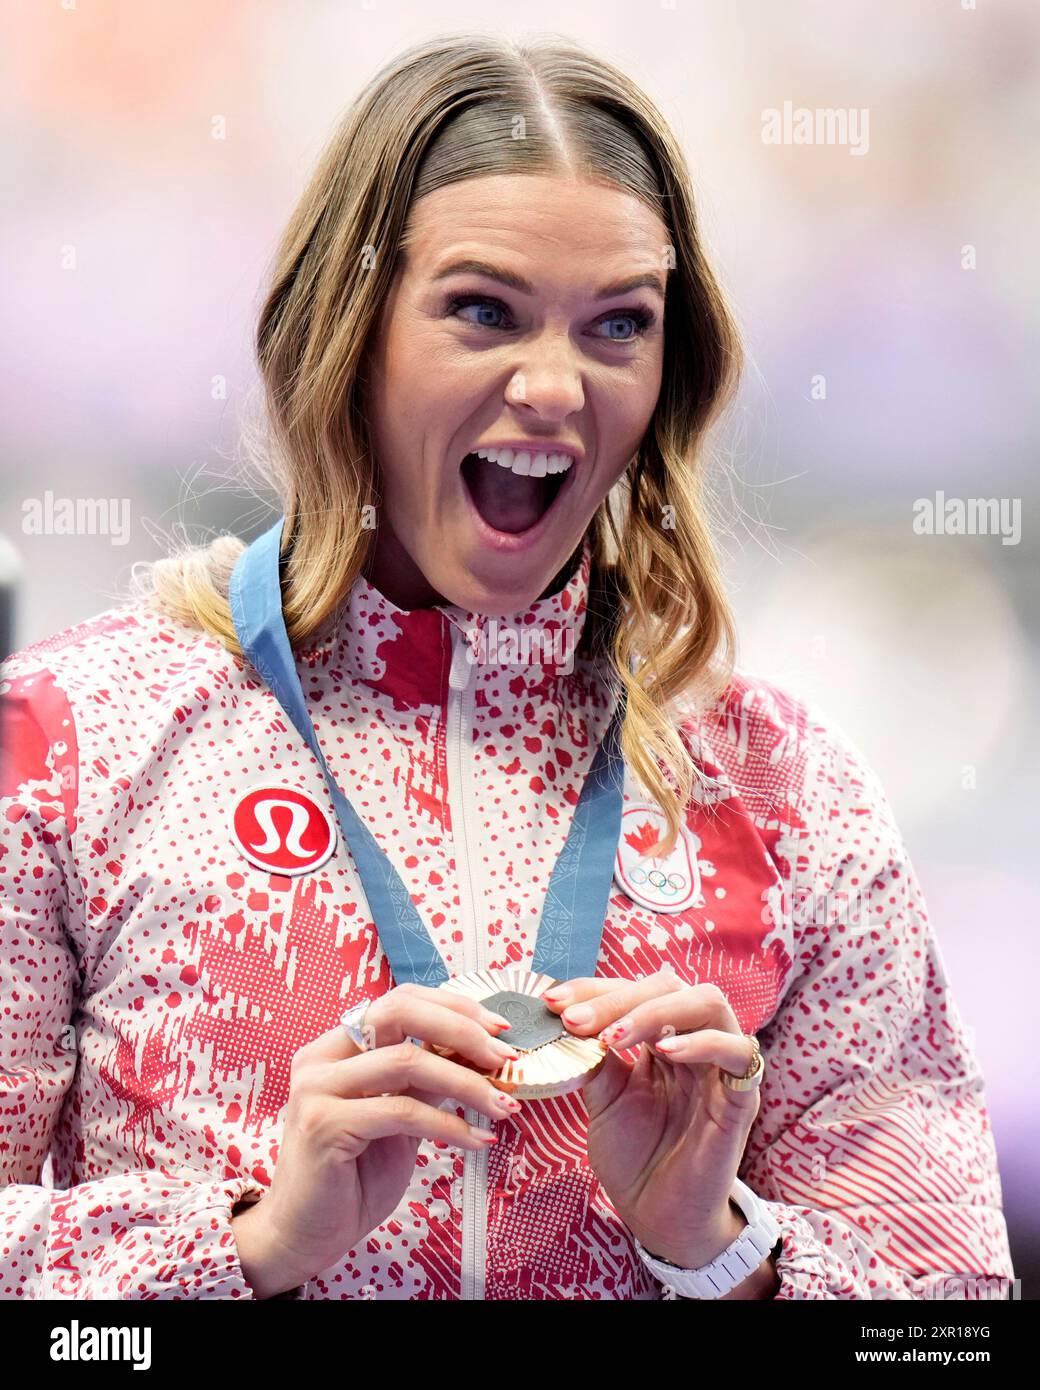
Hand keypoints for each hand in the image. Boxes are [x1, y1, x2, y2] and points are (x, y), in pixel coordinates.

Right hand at [231, 982, 524, 1297]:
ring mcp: (317, 1089)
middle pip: (399, 1012)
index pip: (400, 1001)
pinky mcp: (324, 1125)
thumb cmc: (352, 1177)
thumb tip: (479, 1052)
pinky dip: (450, 1124)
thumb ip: (426, 1081)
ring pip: (407, 1062)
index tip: (497, 1029)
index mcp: (336, 1047)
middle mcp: (320, 1058)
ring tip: (503, 1104)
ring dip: (467, 1082)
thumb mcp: (399, 1118)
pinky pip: (403, 1112)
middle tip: (503, 1057)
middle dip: (461, 1029)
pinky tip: (478, 1139)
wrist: (304, 1235)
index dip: (453, 1007)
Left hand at [543, 971, 762, 1270]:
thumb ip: (593, 1058)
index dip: (595, 989)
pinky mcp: (741, 1099)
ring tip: (614, 1037)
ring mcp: (720, 1068)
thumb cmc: (634, 1156)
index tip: (554, 1004)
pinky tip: (664, 1054)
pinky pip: (739, 1054)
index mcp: (662, 1037)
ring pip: (708, 1003)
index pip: (636, 989)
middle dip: (619, 997)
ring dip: (655, 1011)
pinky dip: (702, 1044)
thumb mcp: (603, 1099)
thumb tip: (564, 1018)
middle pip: (671, 986)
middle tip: (575, 1022)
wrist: (657, 1216)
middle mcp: (694, 1043)